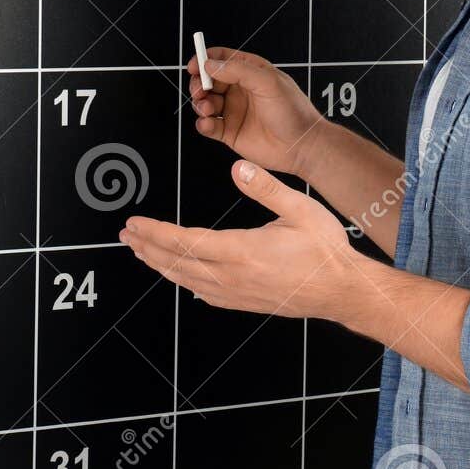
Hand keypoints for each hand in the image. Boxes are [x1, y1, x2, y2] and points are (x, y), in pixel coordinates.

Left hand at [120, 159, 366, 318]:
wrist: (343, 290)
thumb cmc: (325, 250)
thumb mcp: (300, 208)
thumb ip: (265, 186)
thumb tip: (237, 166)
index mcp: (241, 250)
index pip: (185, 240)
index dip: (155, 231)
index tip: (135, 223)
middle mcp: (232, 276)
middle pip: (177, 262)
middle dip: (148, 247)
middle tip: (126, 235)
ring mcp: (237, 293)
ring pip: (186, 280)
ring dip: (160, 264)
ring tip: (142, 253)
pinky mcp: (244, 302)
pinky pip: (204, 294)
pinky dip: (184, 282)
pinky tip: (180, 278)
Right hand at [187, 46, 328, 179]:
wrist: (303, 146)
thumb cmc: (293, 111)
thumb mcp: (268, 82)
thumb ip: (238, 70)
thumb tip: (210, 65)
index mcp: (250, 72)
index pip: (222, 59)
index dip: (205, 59)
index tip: (194, 65)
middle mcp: (240, 90)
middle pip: (208, 80)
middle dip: (199, 83)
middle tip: (200, 90)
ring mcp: (234, 111)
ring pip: (205, 103)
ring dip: (200, 104)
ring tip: (207, 109)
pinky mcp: (230, 133)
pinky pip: (209, 126)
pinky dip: (203, 124)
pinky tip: (208, 124)